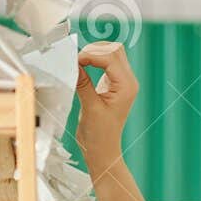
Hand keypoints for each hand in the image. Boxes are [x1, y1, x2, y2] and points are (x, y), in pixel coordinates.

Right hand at [75, 41, 138, 171]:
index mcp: (126, 86)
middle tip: (76, 61)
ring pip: (111, 53)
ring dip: (94, 54)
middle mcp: (127, 81)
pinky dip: (93, 61)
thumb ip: (83, 83)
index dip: (91, 55)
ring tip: (78, 64)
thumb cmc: (100, 135)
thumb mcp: (90, 107)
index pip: (110, 57)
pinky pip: (105, 63)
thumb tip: (73, 63)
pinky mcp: (112, 84)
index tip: (75, 61)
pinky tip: (82, 68)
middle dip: (94, 51)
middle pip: (114, 50)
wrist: (103, 150)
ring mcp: (121, 82)